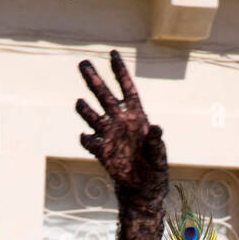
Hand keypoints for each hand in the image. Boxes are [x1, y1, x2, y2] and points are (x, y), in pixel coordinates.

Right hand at [76, 50, 167, 198]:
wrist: (142, 186)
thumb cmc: (154, 167)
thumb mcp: (158, 155)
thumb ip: (156, 141)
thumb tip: (157, 128)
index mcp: (136, 116)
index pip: (127, 89)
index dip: (120, 71)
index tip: (113, 53)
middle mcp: (120, 121)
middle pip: (105, 96)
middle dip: (94, 80)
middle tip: (83, 63)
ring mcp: (110, 135)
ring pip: (94, 117)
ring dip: (86, 110)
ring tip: (79, 102)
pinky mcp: (102, 151)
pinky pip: (91, 142)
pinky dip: (87, 139)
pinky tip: (86, 136)